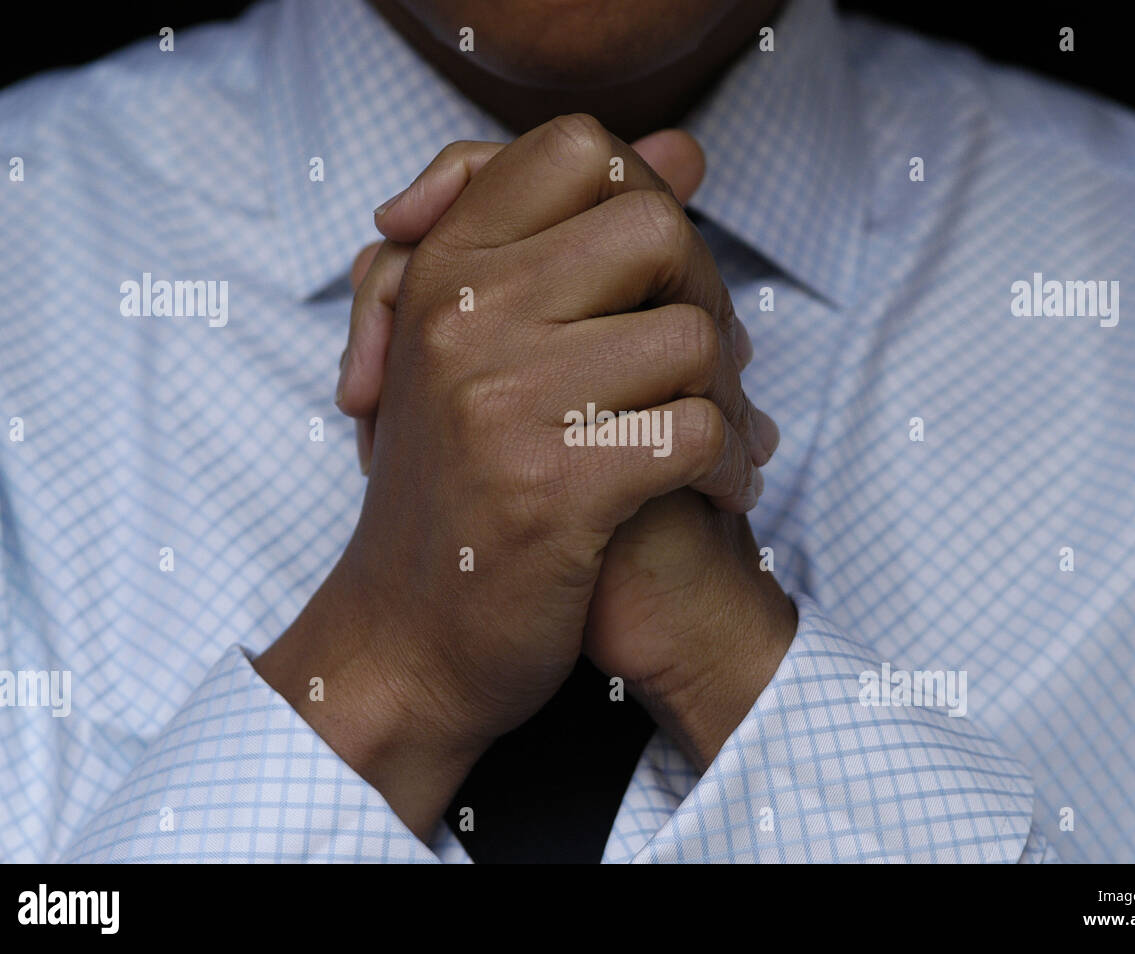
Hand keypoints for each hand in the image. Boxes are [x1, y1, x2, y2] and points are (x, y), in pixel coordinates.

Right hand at [259, 115, 767, 838]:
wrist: (405, 639)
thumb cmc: (454, 487)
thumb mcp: (472, 346)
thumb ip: (567, 236)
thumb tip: (690, 147)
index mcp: (441, 269)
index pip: (578, 149)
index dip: (644, 196)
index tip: (649, 276)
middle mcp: (463, 317)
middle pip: (655, 231)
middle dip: (701, 297)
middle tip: (698, 366)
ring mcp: (504, 401)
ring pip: (691, 335)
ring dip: (725, 394)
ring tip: (710, 439)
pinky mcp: (555, 487)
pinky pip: (701, 431)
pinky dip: (729, 467)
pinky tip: (711, 492)